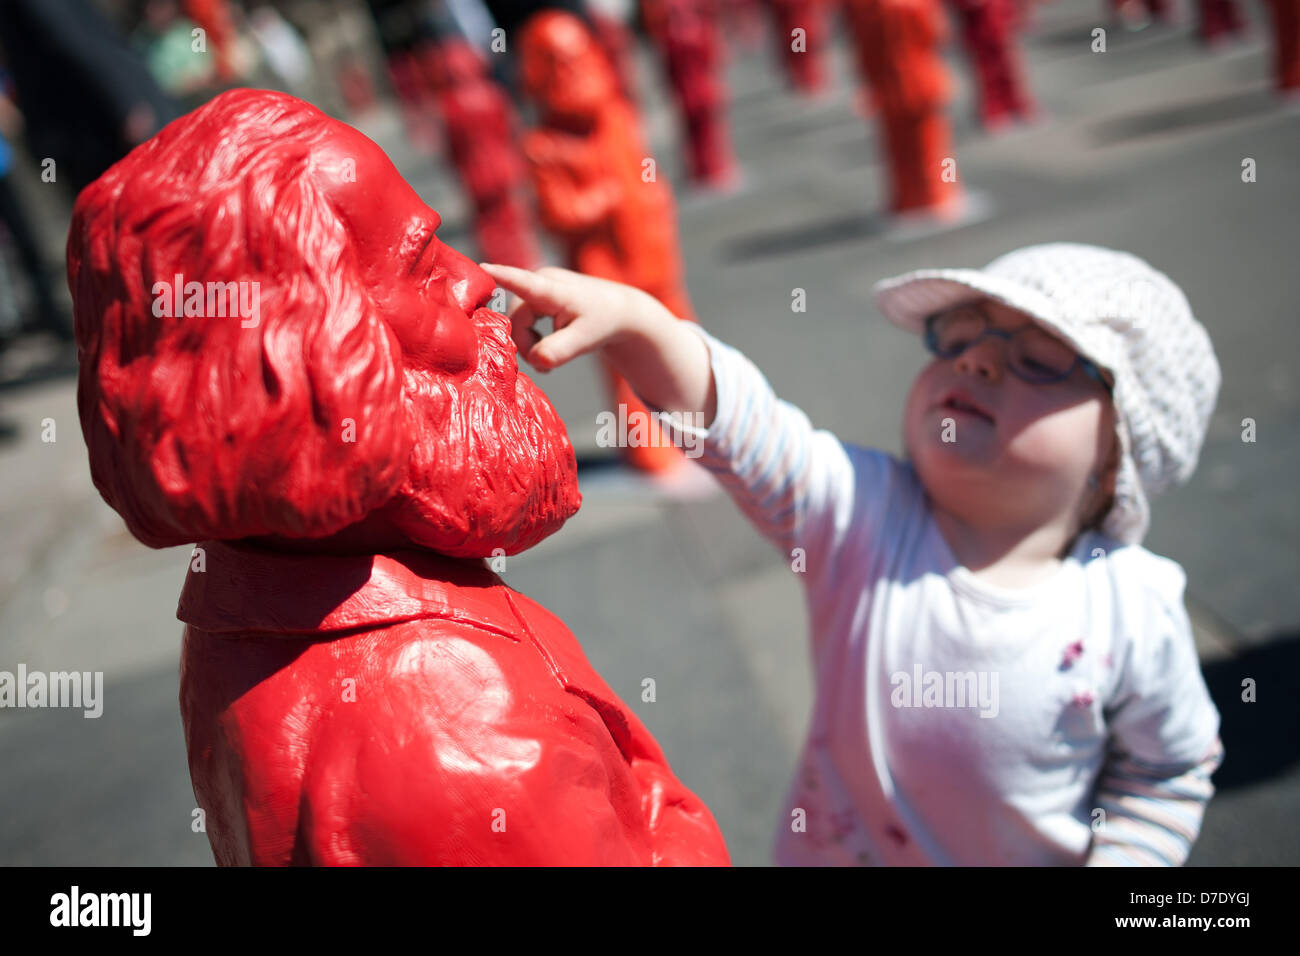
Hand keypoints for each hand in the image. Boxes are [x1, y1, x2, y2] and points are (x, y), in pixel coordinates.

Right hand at [478, 263, 715, 424]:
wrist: (617, 312)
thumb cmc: (603, 322)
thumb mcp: (585, 340)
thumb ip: (559, 351)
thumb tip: (537, 362)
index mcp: (552, 288)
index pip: (523, 282)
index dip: (502, 277)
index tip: (482, 268)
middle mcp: (541, 281)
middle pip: (515, 319)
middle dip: (525, 345)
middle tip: (545, 366)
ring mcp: (537, 286)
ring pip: (516, 322)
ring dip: (529, 344)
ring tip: (547, 360)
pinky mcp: (536, 295)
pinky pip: (521, 320)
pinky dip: (531, 339)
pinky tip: (544, 350)